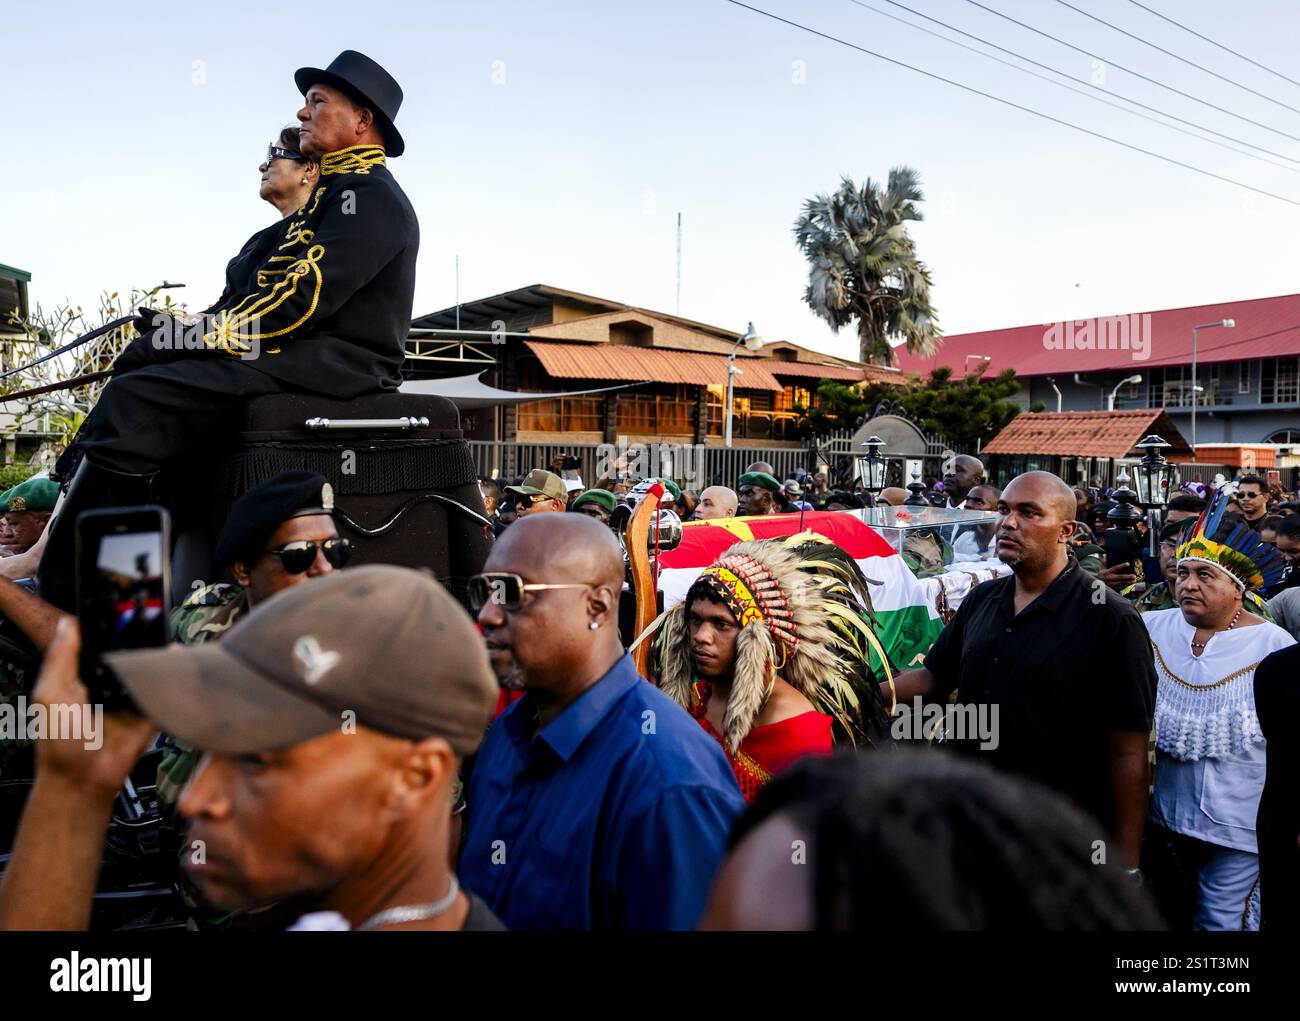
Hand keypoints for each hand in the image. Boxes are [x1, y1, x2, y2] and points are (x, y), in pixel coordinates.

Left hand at [31, 618, 154, 797]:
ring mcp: (134, 695)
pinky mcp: (153, 708)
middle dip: (138, 635)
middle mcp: (111, 682)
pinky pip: (166, 689)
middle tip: (146, 617)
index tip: (123, 606)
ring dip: (156, 656)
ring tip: (161, 640)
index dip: (110, 624)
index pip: (101, 641)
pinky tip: (171, 665)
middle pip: (130, 649)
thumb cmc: (60, 742)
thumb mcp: (49, 693)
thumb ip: (59, 658)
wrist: (85, 777)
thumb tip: (68, 624)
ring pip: (151, 666)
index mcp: (84, 674)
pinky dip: (171, 678)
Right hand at [1098, 562, 1136, 590]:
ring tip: (1134, 581)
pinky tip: (1131, 585)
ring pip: (1121, 583)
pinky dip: (1126, 586)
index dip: (1122, 566)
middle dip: (1127, 577)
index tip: (1128, 564)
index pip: (1115, 568)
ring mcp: (1112, 584)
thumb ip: (1104, 562)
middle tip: (1134, 576)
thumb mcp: (1101, 568)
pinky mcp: (1113, 588)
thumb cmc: (1101, 575)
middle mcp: (1110, 578)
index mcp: (1107, 572)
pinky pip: (1121, 587)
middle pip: (1120, 577)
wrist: (1096, 585)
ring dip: (1128, 582)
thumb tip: (1105, 555)